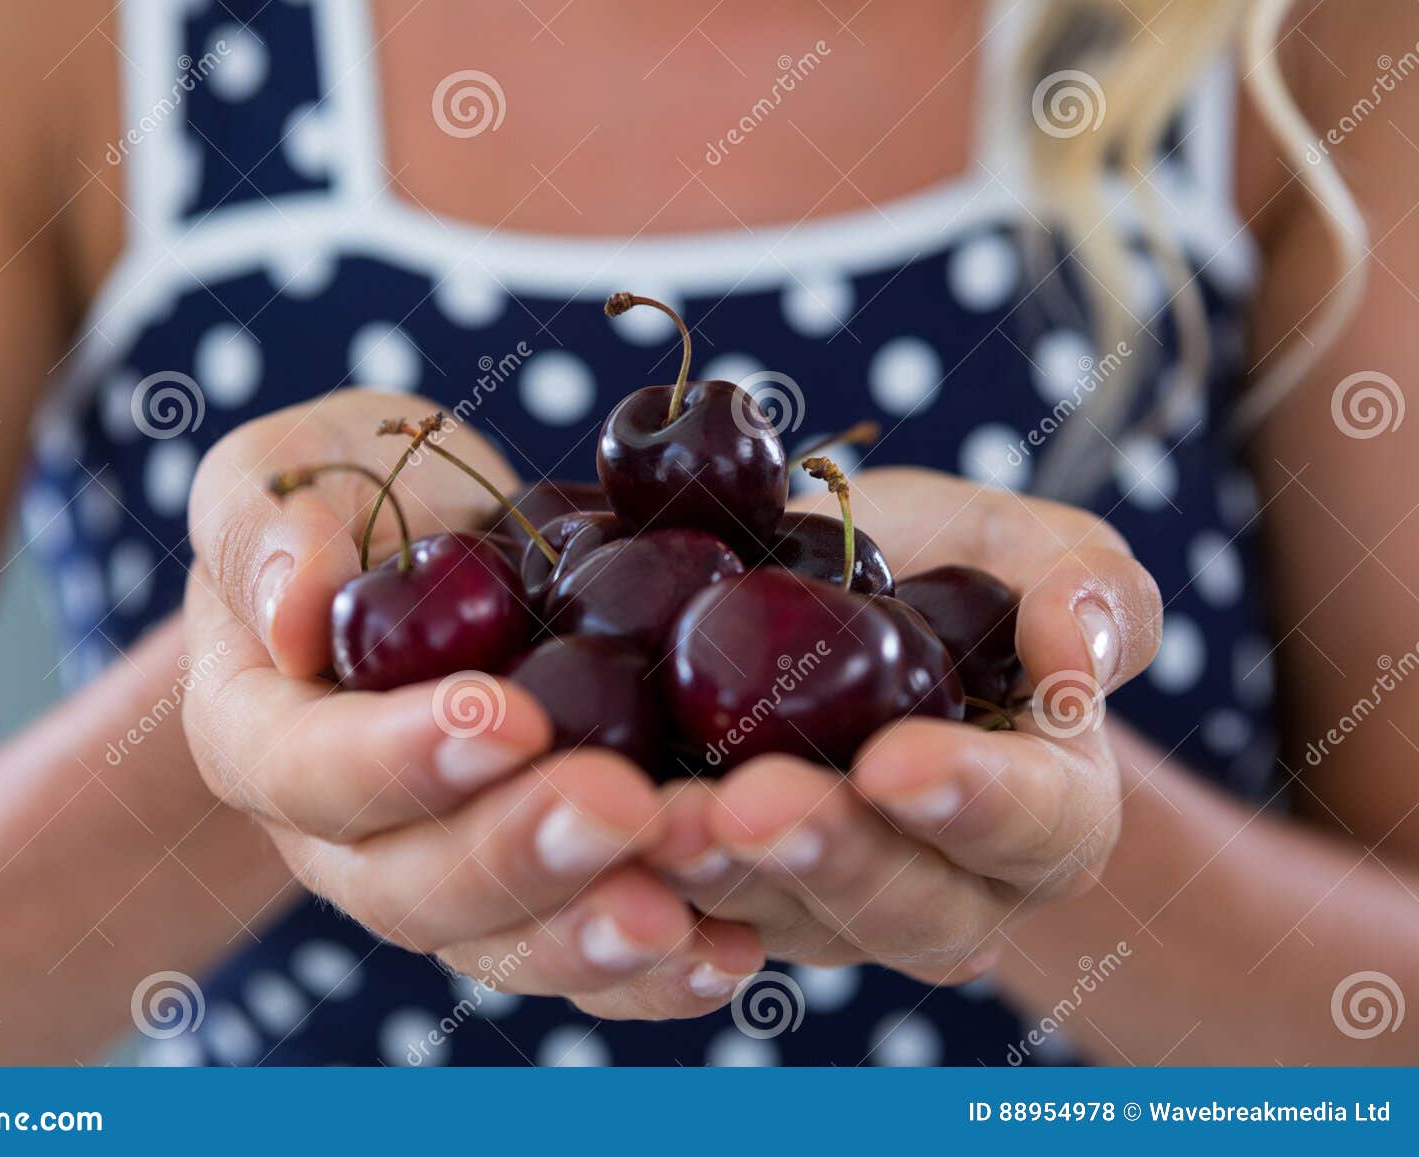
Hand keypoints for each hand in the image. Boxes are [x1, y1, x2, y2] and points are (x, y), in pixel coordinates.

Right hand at [181, 391, 760, 1016]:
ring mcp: (438, 879)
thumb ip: (267, 523)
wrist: (431, 551)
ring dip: (593, 935)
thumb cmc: (352, 492)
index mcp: (259, 734)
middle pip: (410, 888)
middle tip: (622, 809)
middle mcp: (340, 837)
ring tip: (684, 912)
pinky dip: (658, 970)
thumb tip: (297, 610)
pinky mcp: (533, 895)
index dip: (399, 758)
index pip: (307, 770)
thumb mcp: (290, 468)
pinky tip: (732, 948)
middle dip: (519, 856)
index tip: (507, 717)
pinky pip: (582, 956)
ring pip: (502, 945)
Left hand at [647, 467, 1162, 984]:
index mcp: (1046, 813)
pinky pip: (699, 917)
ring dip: (721, 879)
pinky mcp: (741, 905)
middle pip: (907, 904)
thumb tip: (1075, 642)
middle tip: (750, 806)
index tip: (895, 762)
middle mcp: (951, 891)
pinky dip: (646, 888)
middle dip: (828, 856)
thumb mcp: (1014, 545)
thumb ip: (1083, 580)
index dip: (975, 800)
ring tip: (659, 820)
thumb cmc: (935, 570)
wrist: (821, 603)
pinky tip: (602, 845)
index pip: (1038, 824)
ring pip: (788, 921)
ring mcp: (837, 912)